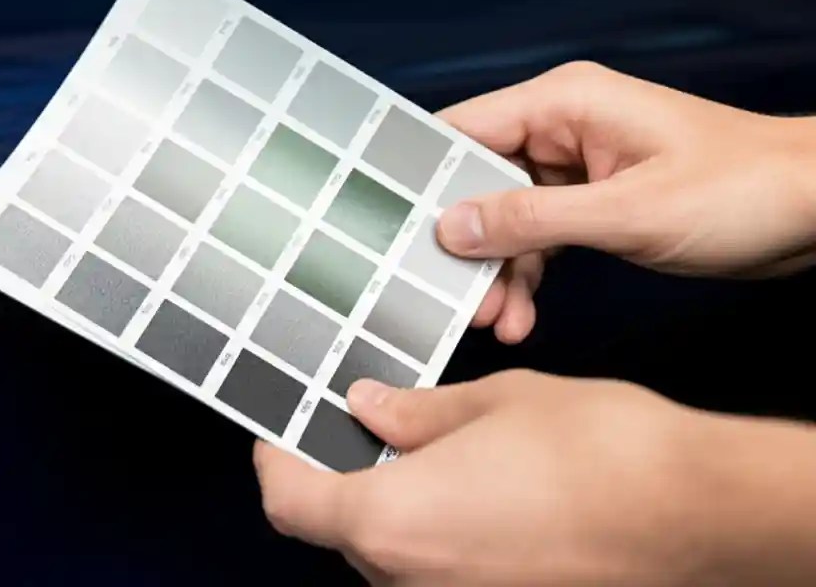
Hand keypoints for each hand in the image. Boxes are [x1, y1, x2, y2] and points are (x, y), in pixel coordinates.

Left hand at [255, 371, 815, 585]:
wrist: (697, 515)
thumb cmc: (603, 454)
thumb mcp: (492, 403)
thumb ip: (415, 412)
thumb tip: (371, 407)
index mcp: (391, 521)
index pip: (290, 503)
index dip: (276, 464)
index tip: (278, 436)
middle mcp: (412, 579)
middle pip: (342, 531)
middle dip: (347, 480)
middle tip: (369, 428)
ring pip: (394, 556)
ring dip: (398, 510)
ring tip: (432, 456)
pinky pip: (443, 573)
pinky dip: (442, 537)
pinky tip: (477, 496)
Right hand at [434, 61, 815, 342]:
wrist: (815, 208)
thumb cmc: (741, 190)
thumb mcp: (626, 214)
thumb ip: (532, 221)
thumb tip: (451, 225)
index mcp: (564, 104)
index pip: (462, 131)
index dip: (422, 180)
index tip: (394, 229)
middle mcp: (563, 126)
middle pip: (478, 180)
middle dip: (465, 243)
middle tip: (454, 295)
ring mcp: (579, 164)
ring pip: (507, 216)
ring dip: (498, 269)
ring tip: (495, 319)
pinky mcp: (595, 198)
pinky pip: (540, 234)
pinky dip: (530, 273)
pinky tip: (523, 313)